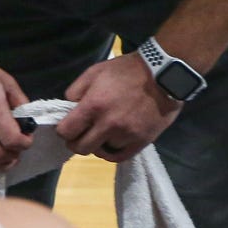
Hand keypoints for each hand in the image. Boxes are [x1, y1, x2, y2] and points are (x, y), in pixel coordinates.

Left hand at [55, 54, 182, 161]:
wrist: (163, 75)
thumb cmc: (126, 70)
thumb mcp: (94, 72)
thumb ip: (75, 91)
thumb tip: (67, 109)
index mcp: (93, 105)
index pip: (66, 131)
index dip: (63, 130)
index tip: (68, 126)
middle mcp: (109, 124)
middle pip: (80, 148)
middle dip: (75, 141)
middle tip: (80, 133)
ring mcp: (127, 135)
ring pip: (100, 152)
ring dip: (97, 144)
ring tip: (101, 133)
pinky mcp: (142, 141)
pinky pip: (119, 157)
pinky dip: (111, 152)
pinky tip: (110, 143)